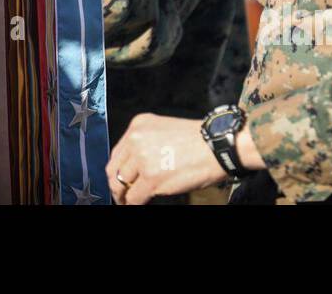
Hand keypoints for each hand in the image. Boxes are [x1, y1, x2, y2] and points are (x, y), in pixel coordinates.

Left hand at [107, 113, 227, 204]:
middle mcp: (136, 139)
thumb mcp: (164, 130)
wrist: (216, 146)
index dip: (117, 170)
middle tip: (121, 195)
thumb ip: (147, 144)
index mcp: (138, 125)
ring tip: (127, 202)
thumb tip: (136, 167)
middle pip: (114, 168)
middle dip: (116, 184)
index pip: (118, 152)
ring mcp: (142, 159)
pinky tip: (138, 205)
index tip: (119, 179)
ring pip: (121, 184)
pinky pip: (134, 197)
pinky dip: (134, 204)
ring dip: (123, 196)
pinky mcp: (151, 178)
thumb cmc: (198, 140)